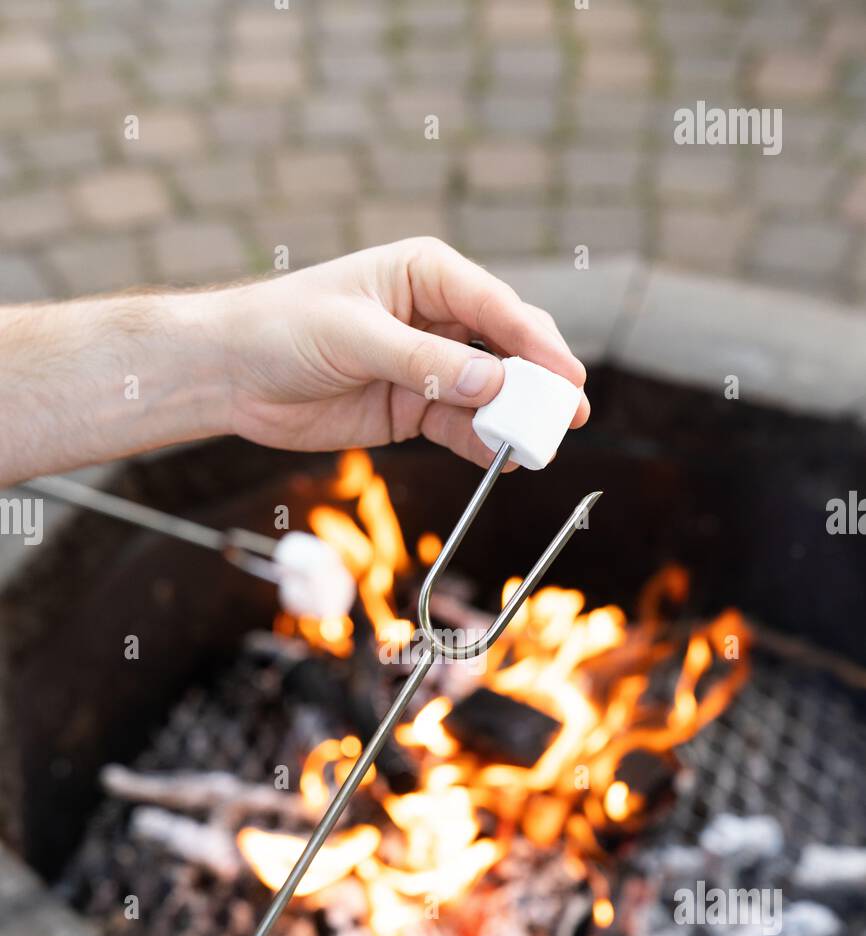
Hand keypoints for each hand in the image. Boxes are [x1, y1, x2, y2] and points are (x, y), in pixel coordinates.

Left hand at [220, 238, 590, 466]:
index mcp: (427, 274)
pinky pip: (460, 426)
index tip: (566, 375)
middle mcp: (437, 317)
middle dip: (537, 380)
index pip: (495, 306)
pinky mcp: (413, 408)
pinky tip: (502, 459)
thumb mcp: (354, 336)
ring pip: (489, 393)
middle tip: (569, 413)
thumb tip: (493, 384)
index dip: (535, 341)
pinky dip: (482, 443)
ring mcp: (429, 366)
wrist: (231, 374)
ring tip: (540, 444)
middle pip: (506, 349)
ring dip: (513, 418)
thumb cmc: (283, 328)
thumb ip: (424, 361)